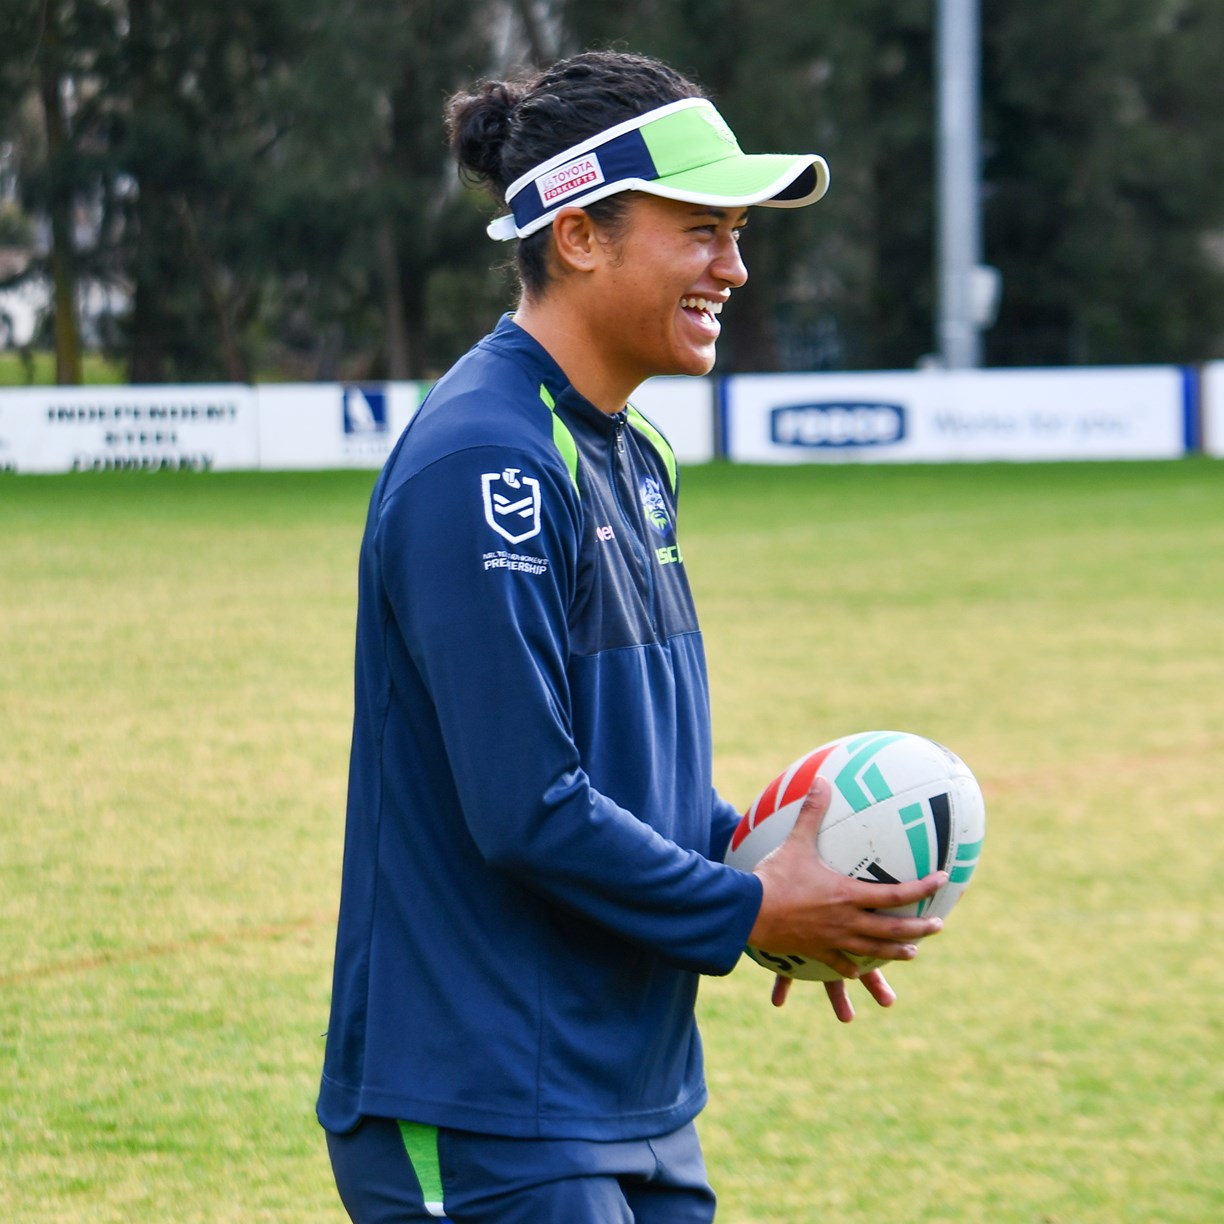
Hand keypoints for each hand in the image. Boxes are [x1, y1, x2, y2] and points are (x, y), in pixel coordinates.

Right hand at [750, 774, 945, 987]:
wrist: (749, 913)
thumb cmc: (774, 878)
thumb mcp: (795, 842)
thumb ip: (811, 813)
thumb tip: (820, 781)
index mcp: (848, 895)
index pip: (897, 894)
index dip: (923, 888)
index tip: (942, 880)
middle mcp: (847, 921)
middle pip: (893, 929)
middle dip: (920, 929)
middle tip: (938, 925)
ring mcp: (833, 940)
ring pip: (874, 950)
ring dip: (896, 951)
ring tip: (912, 952)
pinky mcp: (816, 951)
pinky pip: (840, 964)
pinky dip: (852, 966)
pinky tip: (858, 969)